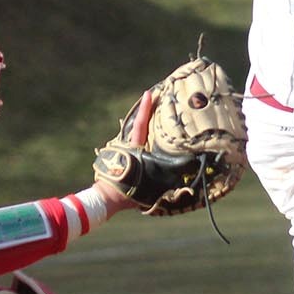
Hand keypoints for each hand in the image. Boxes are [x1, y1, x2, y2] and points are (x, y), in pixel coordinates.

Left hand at [93, 89, 153, 213]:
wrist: (106, 199)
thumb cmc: (125, 192)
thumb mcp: (147, 186)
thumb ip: (165, 182)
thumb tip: (187, 183)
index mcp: (134, 149)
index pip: (140, 125)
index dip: (146, 109)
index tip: (149, 93)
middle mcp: (128, 147)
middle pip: (139, 126)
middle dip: (148, 113)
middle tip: (159, 98)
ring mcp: (124, 153)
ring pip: (136, 137)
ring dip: (146, 127)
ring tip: (160, 117)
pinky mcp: (123, 161)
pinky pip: (136, 147)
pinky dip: (143, 141)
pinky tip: (153, 141)